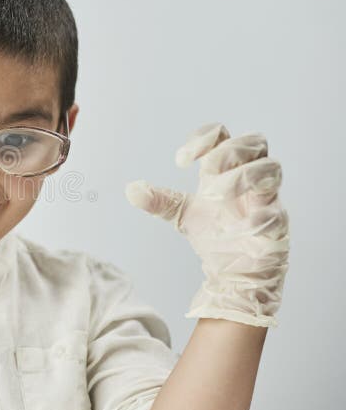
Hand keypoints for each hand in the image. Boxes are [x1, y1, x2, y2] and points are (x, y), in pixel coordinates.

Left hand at [124, 122, 289, 327]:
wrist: (234, 274)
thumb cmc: (216, 236)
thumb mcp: (183, 216)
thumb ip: (160, 201)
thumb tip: (131, 190)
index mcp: (226, 171)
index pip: (223, 136)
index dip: (204, 138)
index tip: (180, 160)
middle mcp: (249, 180)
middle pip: (255, 142)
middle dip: (229, 150)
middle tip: (205, 170)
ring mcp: (266, 200)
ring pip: (271, 168)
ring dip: (242, 176)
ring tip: (216, 195)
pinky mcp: (277, 226)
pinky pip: (276, 212)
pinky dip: (257, 214)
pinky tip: (240, 225)